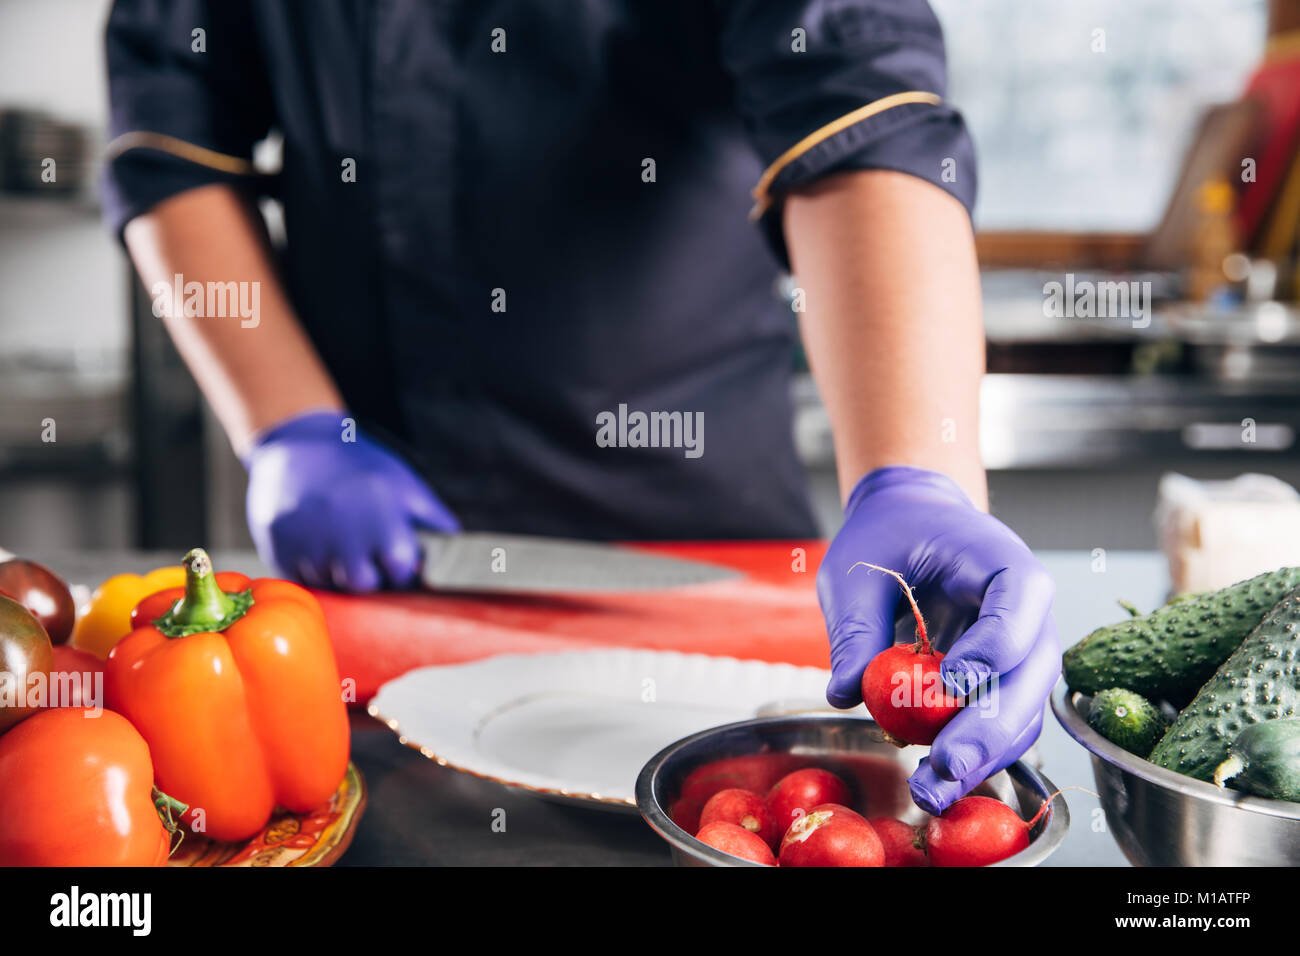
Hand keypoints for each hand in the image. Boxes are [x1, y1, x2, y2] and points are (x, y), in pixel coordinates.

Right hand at [244, 411, 458, 590]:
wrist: (295, 445)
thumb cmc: (358, 465)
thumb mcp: (403, 483)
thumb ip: (432, 518)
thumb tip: (457, 550)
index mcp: (385, 527)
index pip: (401, 574)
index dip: (400, 570)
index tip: (395, 560)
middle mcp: (346, 542)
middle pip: (364, 586)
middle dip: (368, 576)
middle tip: (365, 552)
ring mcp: (309, 548)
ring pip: (330, 586)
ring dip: (337, 572)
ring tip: (336, 540)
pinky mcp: (278, 551)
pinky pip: (300, 581)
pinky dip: (309, 570)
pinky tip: (314, 543)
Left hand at [817, 466, 1059, 814]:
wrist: (912, 524)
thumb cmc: (888, 535)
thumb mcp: (856, 568)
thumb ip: (856, 625)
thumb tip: (847, 691)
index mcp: (1001, 561)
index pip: (1020, 601)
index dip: (994, 645)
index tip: (952, 681)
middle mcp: (1028, 610)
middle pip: (1031, 672)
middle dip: (990, 727)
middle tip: (945, 766)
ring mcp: (1023, 650)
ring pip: (1023, 712)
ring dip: (982, 757)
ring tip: (931, 791)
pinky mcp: (1004, 681)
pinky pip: (1000, 724)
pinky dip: (972, 755)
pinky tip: (933, 781)